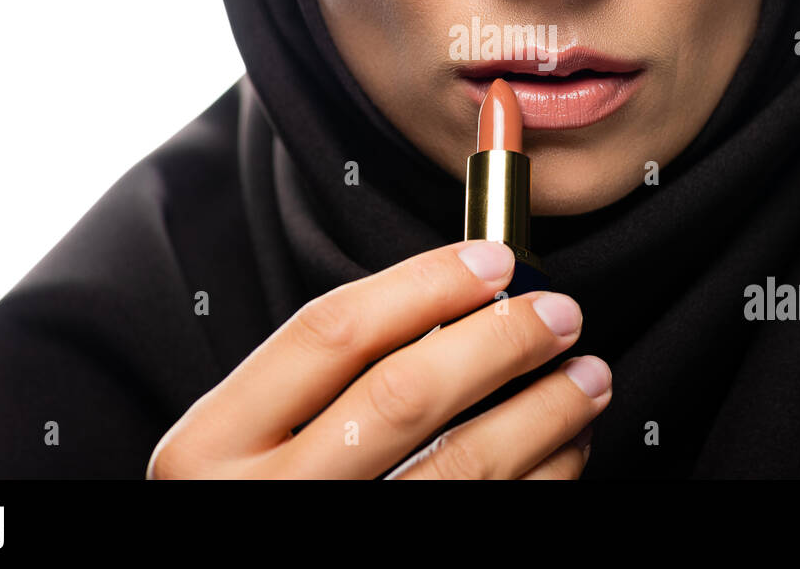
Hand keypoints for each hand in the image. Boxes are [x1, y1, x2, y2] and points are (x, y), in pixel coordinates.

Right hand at [145, 239, 610, 478]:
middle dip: (500, 341)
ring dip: (543, 411)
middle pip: (405, 394)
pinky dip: (544, 476)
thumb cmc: (265, 498)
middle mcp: (270, 500)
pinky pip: (491, 518)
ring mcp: (335, 543)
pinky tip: (565, 447)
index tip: (492, 259)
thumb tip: (455, 304)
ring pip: (461, 466)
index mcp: (213, 444)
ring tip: (586, 376)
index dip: (424, 284)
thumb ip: (321, 383)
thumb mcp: (247, 441)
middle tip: (559, 312)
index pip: (331, 332)